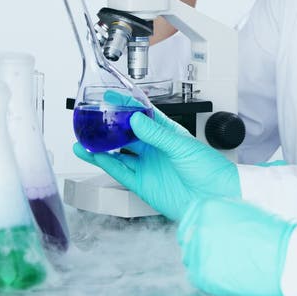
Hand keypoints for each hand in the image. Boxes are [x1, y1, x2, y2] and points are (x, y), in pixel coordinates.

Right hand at [73, 96, 239, 220]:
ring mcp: (147, 165)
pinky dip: (103, 162)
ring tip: (84, 134)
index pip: (144, 114)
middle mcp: (155, 148)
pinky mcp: (141, 183)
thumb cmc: (208, 170)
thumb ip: (157, 135)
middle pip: (127, 132)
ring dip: (102, 144)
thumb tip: (136, 120)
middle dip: (111, 124)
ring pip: (119, 151)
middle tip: (93, 115)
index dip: (128, 104)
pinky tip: (91, 154)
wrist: (213, 199)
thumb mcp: (182, 147)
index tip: (111, 95)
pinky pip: (118, 170)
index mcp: (168, 133)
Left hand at [177, 194, 296, 295]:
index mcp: (207, 206)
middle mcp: (199, 226)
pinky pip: (196, 278)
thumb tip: (205, 224)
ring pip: (191, 260)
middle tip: (220, 254)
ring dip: (204, 263)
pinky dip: (208, 279)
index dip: (196, 229)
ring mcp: (199, 251)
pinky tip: (227, 274)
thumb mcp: (241, 210)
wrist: (283, 256)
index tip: (205, 237)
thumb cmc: (268, 233)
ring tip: (228, 264)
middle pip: (188, 240)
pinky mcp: (202, 275)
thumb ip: (218, 214)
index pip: (188, 219)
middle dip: (200, 246)